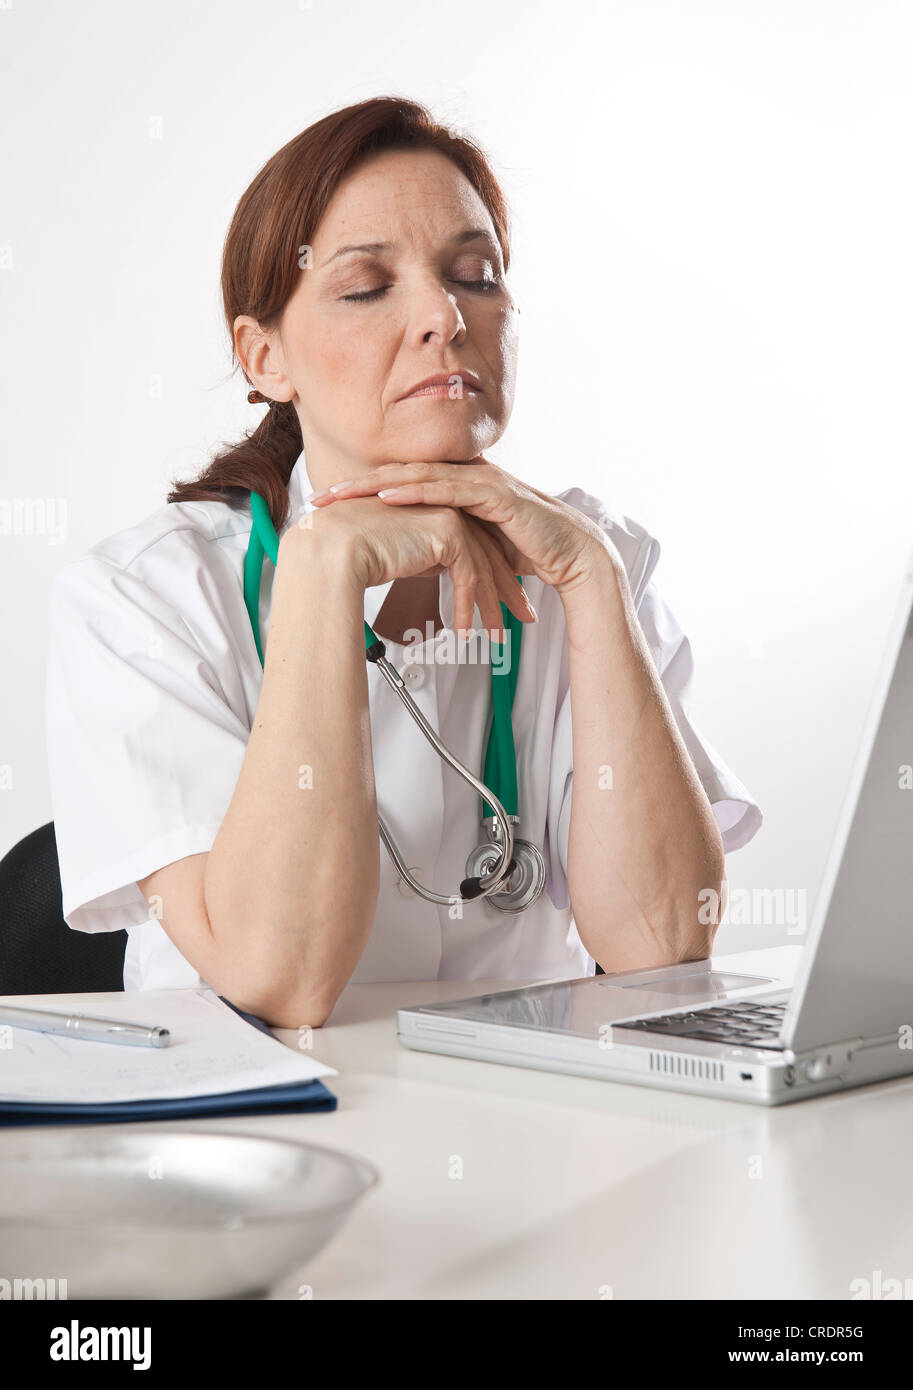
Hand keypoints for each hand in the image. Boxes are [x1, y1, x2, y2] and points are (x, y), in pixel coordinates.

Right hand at [295, 494, 537, 639]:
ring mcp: (450, 514)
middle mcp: (448, 505)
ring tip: (496, 637)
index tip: (506, 602)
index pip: (476, 544)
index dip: (494, 576)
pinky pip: (469, 577)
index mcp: (438, 506)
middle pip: (489, 553)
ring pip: (484, 567)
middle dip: (507, 590)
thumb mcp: (400, 552)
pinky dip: (468, 607)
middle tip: (523, 616)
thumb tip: (437, 571)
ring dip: (491, 606)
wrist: (334, 547)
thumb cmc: (353, 551)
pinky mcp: (448, 531)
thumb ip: (424, 555)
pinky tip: (463, 631)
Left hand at [309, 458, 614, 595]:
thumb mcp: (472, 548)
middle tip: (318, 497)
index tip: (328, 503)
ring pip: (416, 476)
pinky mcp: (494, 494)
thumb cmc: (527, 552)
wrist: (572, 556)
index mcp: (457, 484)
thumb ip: (443, 544)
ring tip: (340, 494)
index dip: (362, 490)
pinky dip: (414, 489)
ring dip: (373, 484)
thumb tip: (413, 561)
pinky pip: (446, 489)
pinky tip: (387, 493)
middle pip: (399, 473)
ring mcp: (479, 480)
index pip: (400, 482)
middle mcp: (465, 475)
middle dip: (356, 485)